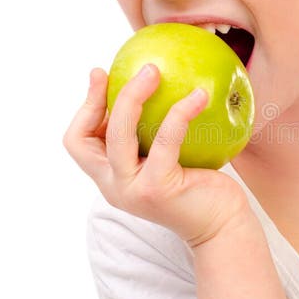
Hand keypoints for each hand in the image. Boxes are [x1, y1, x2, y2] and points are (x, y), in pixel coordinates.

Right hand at [62, 64, 251, 246]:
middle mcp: (114, 186)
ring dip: (131, 98)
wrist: (221, 228)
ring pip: (117, 136)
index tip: (100, 73)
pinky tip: (200, 95)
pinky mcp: (158, 189)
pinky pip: (165, 141)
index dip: (84, 105)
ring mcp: (132, 189)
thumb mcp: (169, 158)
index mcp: (109, 177)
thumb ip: (154, 133)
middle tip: (127, 70)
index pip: (77, 141)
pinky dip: (180, 113)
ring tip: (153, 71)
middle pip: (84, 138)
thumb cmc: (200, 187)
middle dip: (98, 98)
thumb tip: (157, 82)